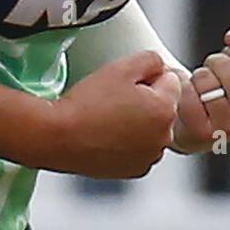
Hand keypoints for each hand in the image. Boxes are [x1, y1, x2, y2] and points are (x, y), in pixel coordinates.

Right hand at [43, 50, 180, 178]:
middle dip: (146, 99)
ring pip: (150, 128)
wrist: (60, 136)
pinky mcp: (134, 170)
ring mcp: (149, 157)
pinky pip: (138, 148)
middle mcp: (164, 137)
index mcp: (165, 110)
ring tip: (108, 116)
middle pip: (162, 106)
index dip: (147, 76)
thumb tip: (160, 66)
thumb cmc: (87, 103)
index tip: (127, 82)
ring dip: (137, 121)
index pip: (170, 81)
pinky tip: (107, 134)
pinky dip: (128, 141)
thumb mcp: (121, 67)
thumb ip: (150, 60)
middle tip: (115, 97)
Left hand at [169, 20, 229, 154]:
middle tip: (215, 78)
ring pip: (204, 78)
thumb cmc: (220, 86)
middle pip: (224, 64)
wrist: (192, 121)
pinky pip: (187, 94)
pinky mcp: (202, 132)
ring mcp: (228, 126)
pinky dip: (182, 90)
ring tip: (202, 91)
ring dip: (198, 78)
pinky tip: (188, 100)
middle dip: (214, 63)